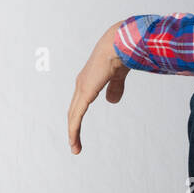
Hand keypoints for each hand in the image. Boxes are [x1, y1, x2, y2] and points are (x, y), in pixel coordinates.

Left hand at [68, 22, 130, 153]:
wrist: (119, 44)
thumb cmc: (120, 54)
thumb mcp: (118, 76)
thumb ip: (115, 88)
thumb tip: (111, 102)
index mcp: (88, 81)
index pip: (79, 104)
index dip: (77, 118)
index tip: (78, 132)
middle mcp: (81, 84)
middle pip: (73, 112)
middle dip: (73, 129)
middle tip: (74, 146)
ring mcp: (82, 88)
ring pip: (73, 116)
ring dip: (73, 133)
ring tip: (75, 148)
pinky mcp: (85, 92)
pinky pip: (77, 115)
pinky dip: (74, 128)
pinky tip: (73, 138)